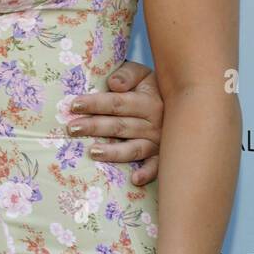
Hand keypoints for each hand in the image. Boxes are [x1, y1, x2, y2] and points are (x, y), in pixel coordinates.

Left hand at [66, 60, 162, 185]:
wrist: (181, 103)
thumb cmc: (149, 86)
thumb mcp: (141, 73)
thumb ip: (127, 75)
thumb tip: (113, 84)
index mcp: (148, 101)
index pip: (117, 103)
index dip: (95, 103)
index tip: (74, 105)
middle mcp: (155, 123)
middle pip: (120, 126)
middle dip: (94, 127)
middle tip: (72, 128)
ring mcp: (159, 142)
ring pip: (134, 148)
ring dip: (113, 152)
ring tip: (92, 152)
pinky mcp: (162, 156)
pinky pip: (156, 167)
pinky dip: (147, 174)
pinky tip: (134, 180)